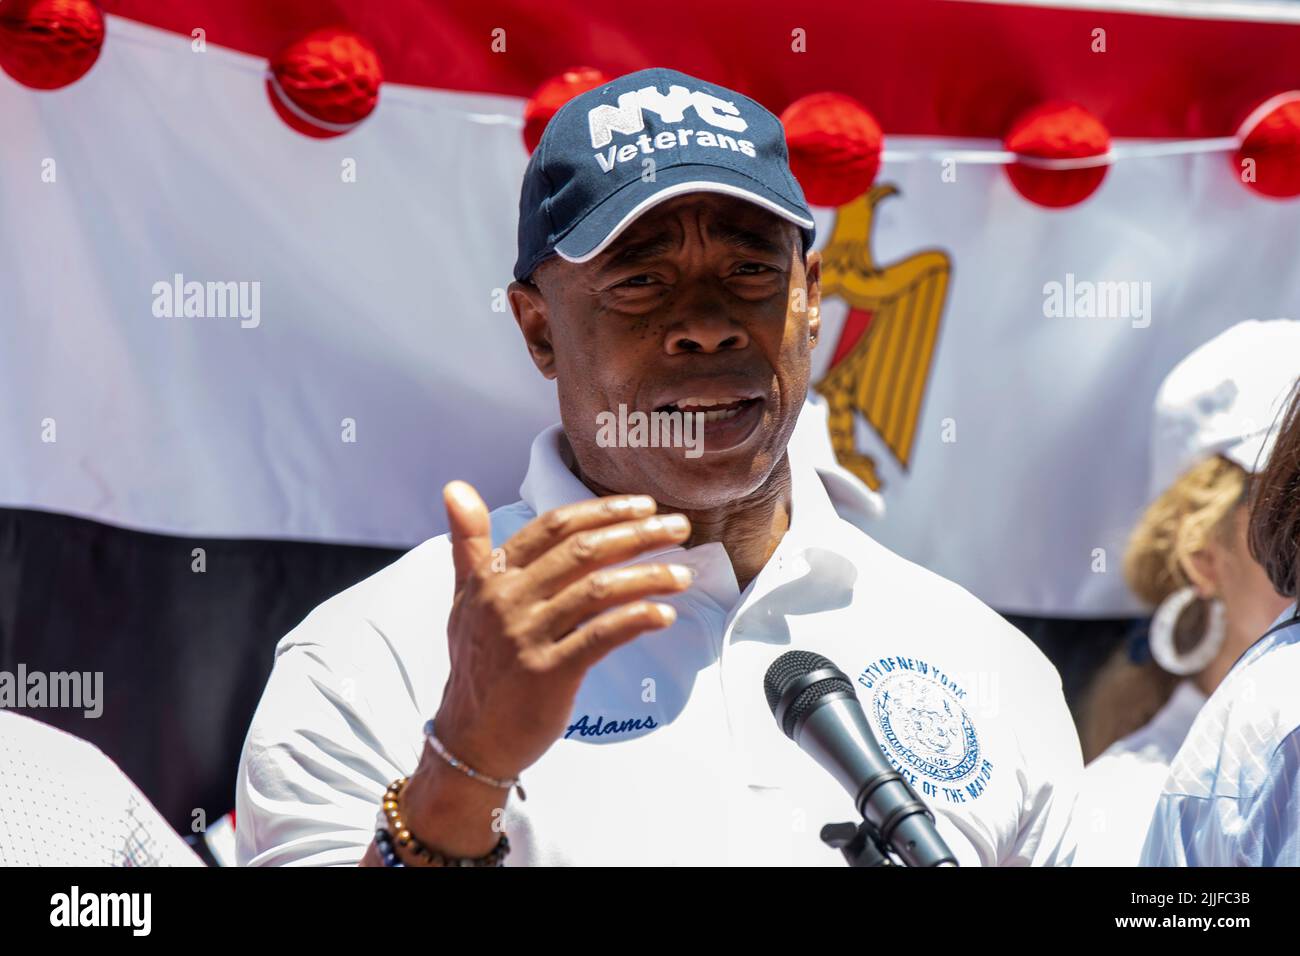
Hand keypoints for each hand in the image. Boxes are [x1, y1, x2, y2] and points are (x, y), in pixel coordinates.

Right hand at [431, 480, 692, 779]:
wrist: (471, 738)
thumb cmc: (477, 664)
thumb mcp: (465, 598)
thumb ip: (469, 543)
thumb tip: (456, 487)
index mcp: (493, 576)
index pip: (555, 527)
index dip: (603, 511)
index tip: (645, 506)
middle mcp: (507, 599)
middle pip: (582, 551)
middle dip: (637, 534)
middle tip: (678, 528)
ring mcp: (526, 636)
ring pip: (598, 590)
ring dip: (649, 577)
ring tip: (683, 575)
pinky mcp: (547, 673)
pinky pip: (601, 635)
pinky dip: (637, 619)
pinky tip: (664, 615)